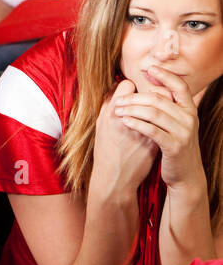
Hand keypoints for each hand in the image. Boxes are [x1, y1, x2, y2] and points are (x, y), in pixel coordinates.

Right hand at [91, 79, 158, 195]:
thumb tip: (119, 88)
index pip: (127, 86)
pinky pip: (163, 122)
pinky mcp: (156, 140)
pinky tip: (157, 124)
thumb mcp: (101, 125)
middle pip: (146, 94)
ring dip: (158, 106)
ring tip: (152, 110)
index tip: (130, 94)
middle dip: (147, 94)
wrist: (115, 178)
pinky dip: (163, 119)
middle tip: (144, 99)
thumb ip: (108, 105)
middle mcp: (127, 120)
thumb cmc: (105, 150)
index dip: (130, 88)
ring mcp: (144, 130)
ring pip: (159, 107)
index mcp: (110, 114)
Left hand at [112, 65, 205, 190]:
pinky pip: (152, 130)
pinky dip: (136, 123)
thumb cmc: (174, 144)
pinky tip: (123, 121)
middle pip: (159, 99)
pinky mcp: (174, 145)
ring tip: (117, 110)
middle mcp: (190, 118)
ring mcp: (184, 132)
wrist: (185, 173)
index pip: (180, 86)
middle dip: (135, 97)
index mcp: (190, 110)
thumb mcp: (176, 124)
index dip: (165, 75)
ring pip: (154, 113)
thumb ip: (168, 107)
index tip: (148, 68)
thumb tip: (151, 85)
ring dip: (132, 109)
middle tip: (118, 100)